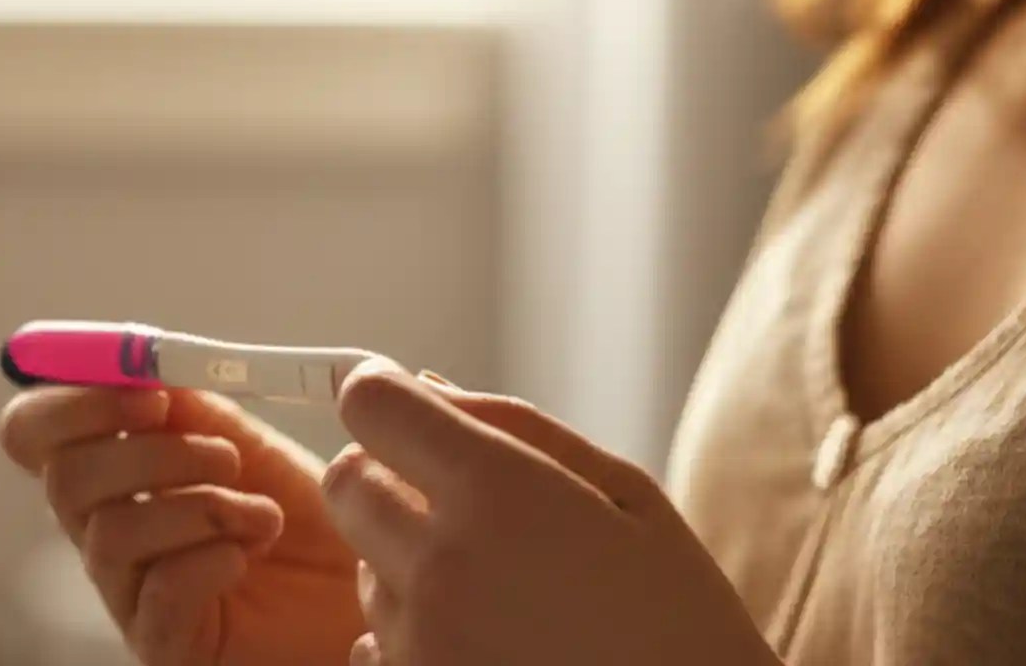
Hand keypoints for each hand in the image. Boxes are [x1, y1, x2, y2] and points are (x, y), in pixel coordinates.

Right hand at [0, 387, 363, 665]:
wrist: (371, 574)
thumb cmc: (310, 514)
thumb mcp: (251, 441)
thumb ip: (190, 405)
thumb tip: (142, 365)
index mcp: (117, 471)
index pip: (34, 431)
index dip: (70, 401)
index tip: (150, 393)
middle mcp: (110, 531)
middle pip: (63, 480)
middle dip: (151, 453)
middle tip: (225, 457)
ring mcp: (132, 593)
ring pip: (111, 535)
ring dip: (202, 508)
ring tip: (264, 517)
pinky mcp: (166, 644)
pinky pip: (158, 595)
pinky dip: (211, 560)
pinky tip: (249, 556)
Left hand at [321, 360, 779, 665]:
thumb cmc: (679, 615)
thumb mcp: (626, 492)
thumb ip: (516, 425)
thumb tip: (426, 385)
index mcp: (499, 493)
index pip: (372, 407)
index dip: (379, 392)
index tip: (394, 399)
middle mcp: (441, 567)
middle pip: (346, 483)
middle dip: (382, 472)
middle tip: (446, 493)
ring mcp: (419, 643)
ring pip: (363, 564)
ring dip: (404, 558)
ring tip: (495, 586)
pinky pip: (371, 642)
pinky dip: (409, 630)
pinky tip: (481, 638)